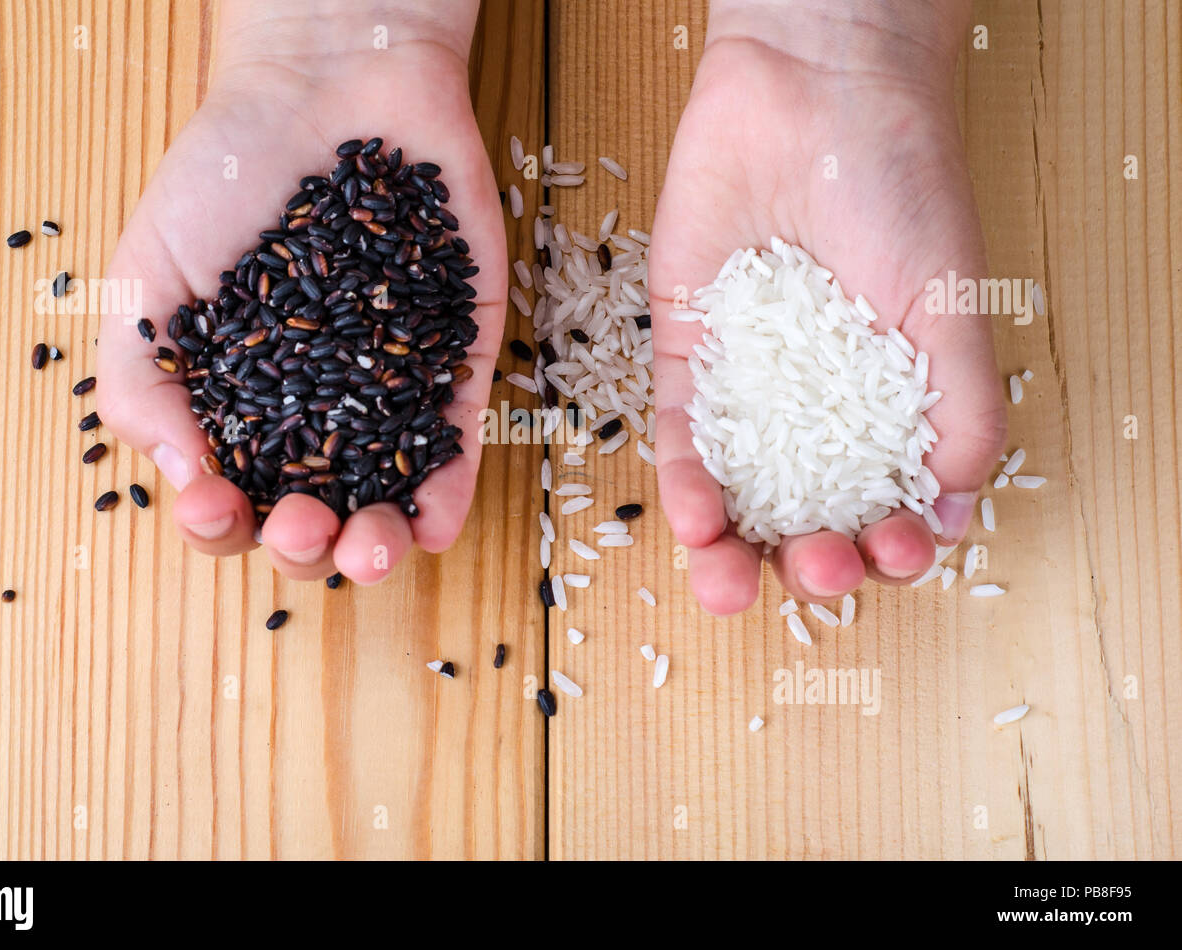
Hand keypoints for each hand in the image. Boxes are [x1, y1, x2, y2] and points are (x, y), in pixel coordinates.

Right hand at [97, 1, 504, 582]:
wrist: (323, 89)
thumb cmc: (223, 180)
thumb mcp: (147, 278)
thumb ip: (141, 381)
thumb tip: (183, 478)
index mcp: (236, 411)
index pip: (226, 505)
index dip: (218, 526)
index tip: (216, 503)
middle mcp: (313, 419)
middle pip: (310, 523)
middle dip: (303, 545)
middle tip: (299, 518)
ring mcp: (388, 396)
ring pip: (388, 503)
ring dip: (377, 545)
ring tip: (367, 540)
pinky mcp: (456, 363)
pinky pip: (458, 447)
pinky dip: (449, 495)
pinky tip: (433, 523)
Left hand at [649, 2, 1007, 613]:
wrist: (815, 92)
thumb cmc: (901, 185)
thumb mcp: (951, 309)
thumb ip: (964, 412)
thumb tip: (954, 511)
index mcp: (889, 406)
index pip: (887, 505)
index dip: (891, 547)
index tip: (894, 553)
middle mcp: (814, 409)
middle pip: (806, 515)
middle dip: (813, 562)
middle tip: (821, 567)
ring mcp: (746, 386)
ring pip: (735, 493)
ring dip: (734, 551)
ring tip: (732, 585)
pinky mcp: (684, 353)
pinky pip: (679, 434)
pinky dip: (685, 483)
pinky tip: (696, 522)